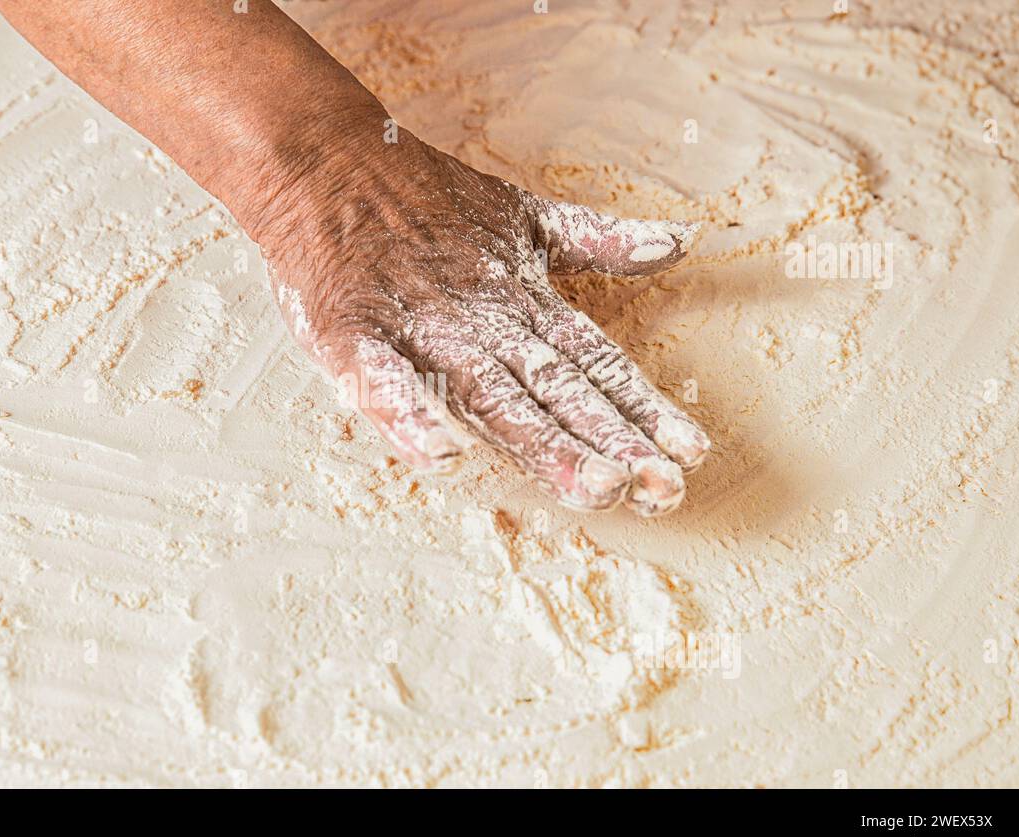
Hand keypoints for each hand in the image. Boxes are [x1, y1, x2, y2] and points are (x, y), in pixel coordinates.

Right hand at [260, 131, 709, 516]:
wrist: (327, 164)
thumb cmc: (426, 199)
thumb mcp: (523, 216)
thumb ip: (597, 242)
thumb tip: (679, 242)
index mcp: (521, 301)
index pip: (593, 364)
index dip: (642, 409)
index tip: (692, 453)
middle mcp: (482, 321)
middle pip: (555, 390)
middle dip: (610, 442)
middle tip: (663, 491)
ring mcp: (420, 329)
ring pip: (491, 394)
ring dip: (542, 441)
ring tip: (595, 487)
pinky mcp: (354, 335)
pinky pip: (383, 380)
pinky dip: (409, 414)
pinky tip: (442, 457)